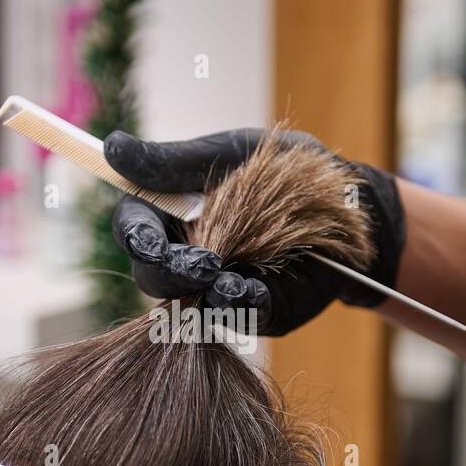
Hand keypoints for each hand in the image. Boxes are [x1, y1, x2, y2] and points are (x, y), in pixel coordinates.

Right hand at [103, 128, 405, 335]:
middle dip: (169, 271)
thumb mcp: (232, 154)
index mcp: (175, 211)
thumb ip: (174, 161)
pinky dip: (236, 303)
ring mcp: (214, 286)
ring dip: (202, 291)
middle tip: (202, 263)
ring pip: (183, 303)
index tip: (150, 240)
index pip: (133, 228)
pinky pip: (229, 317)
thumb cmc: (290, 173)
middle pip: (150, 274)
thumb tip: (112, 147)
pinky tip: (252, 289)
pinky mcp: (246, 311)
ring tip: (230, 277)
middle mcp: (187, 252)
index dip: (135, 237)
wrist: (353, 210)